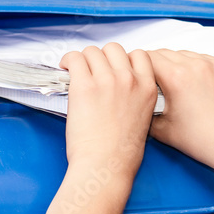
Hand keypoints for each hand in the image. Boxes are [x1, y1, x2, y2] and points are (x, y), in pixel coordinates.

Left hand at [60, 43, 157, 177]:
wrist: (107, 165)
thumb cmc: (122, 153)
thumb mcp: (142, 120)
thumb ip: (134, 97)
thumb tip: (117, 88)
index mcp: (147, 89)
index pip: (139, 55)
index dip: (123, 59)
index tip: (113, 67)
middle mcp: (129, 80)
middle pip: (114, 49)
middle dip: (102, 57)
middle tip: (92, 70)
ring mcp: (107, 81)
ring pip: (93, 51)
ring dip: (84, 59)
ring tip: (76, 71)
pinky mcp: (84, 86)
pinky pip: (75, 58)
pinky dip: (68, 61)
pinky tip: (66, 69)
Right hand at [147, 49, 213, 173]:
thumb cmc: (203, 141)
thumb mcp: (161, 130)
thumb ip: (144, 110)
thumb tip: (138, 100)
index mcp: (177, 77)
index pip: (147, 58)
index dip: (139, 67)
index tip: (139, 75)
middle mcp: (196, 66)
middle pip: (166, 53)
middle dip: (157, 65)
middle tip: (156, 82)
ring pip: (186, 54)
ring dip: (177, 64)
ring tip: (177, 84)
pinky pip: (206, 60)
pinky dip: (198, 68)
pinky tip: (196, 85)